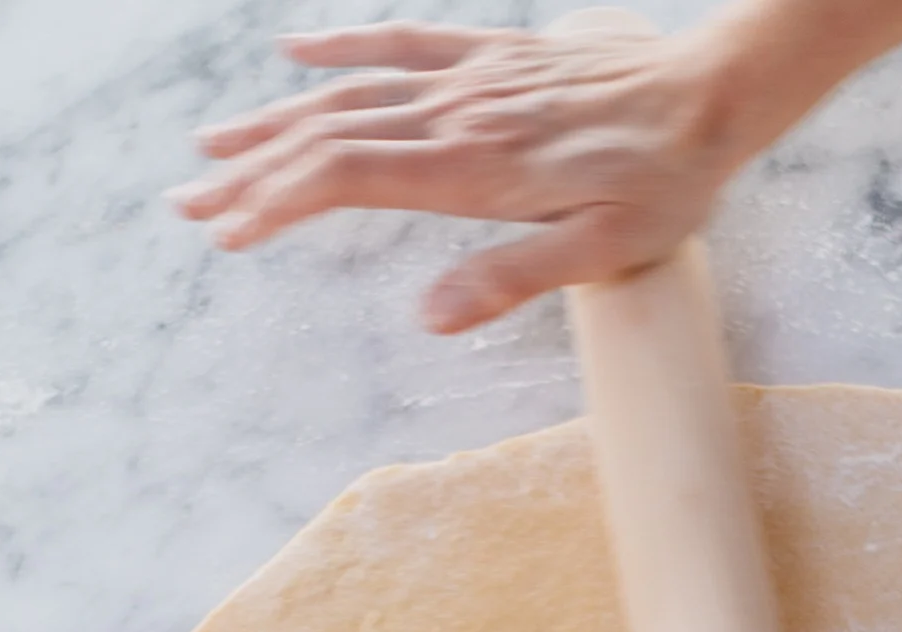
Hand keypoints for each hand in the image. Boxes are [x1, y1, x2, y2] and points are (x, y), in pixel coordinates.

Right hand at [166, 20, 750, 331]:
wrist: (714, 95)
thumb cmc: (664, 185)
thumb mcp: (603, 254)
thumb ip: (513, 280)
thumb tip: (428, 319)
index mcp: (471, 169)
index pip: (347, 179)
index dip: (278, 204)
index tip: (228, 233)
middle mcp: (456, 117)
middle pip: (328, 138)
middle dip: (252, 174)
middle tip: (187, 204)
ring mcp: (470, 81)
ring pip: (351, 95)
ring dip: (275, 123)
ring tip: (212, 148)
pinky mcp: (493, 58)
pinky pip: (403, 43)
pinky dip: (345, 47)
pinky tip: (297, 50)